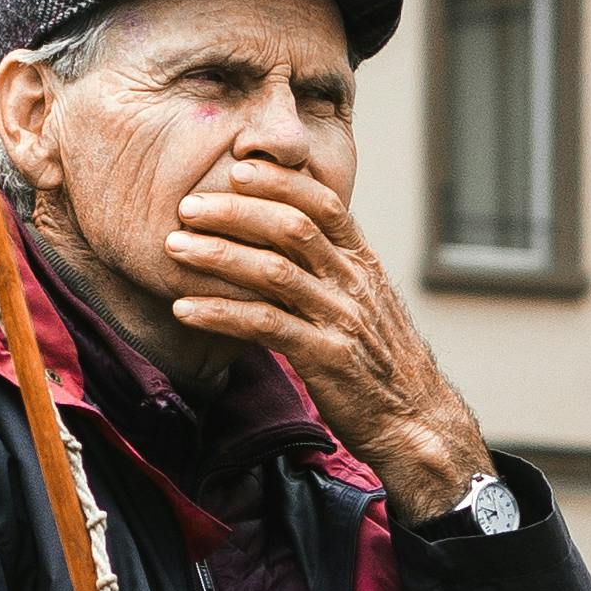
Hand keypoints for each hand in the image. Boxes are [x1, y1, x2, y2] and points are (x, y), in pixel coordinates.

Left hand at [169, 154, 490, 520]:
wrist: (416, 422)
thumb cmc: (382, 364)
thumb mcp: (367, 304)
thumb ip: (332, 270)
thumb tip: (285, 241)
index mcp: (364, 264)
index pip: (324, 203)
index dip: (280, 181)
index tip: (238, 168)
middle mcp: (354, 284)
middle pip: (291, 228)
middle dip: (235, 211)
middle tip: (188, 206)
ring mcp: (341, 320)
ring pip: (272, 272)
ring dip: (217, 255)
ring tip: (175, 248)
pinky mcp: (324, 358)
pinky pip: (264, 325)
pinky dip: (219, 313)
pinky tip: (184, 308)